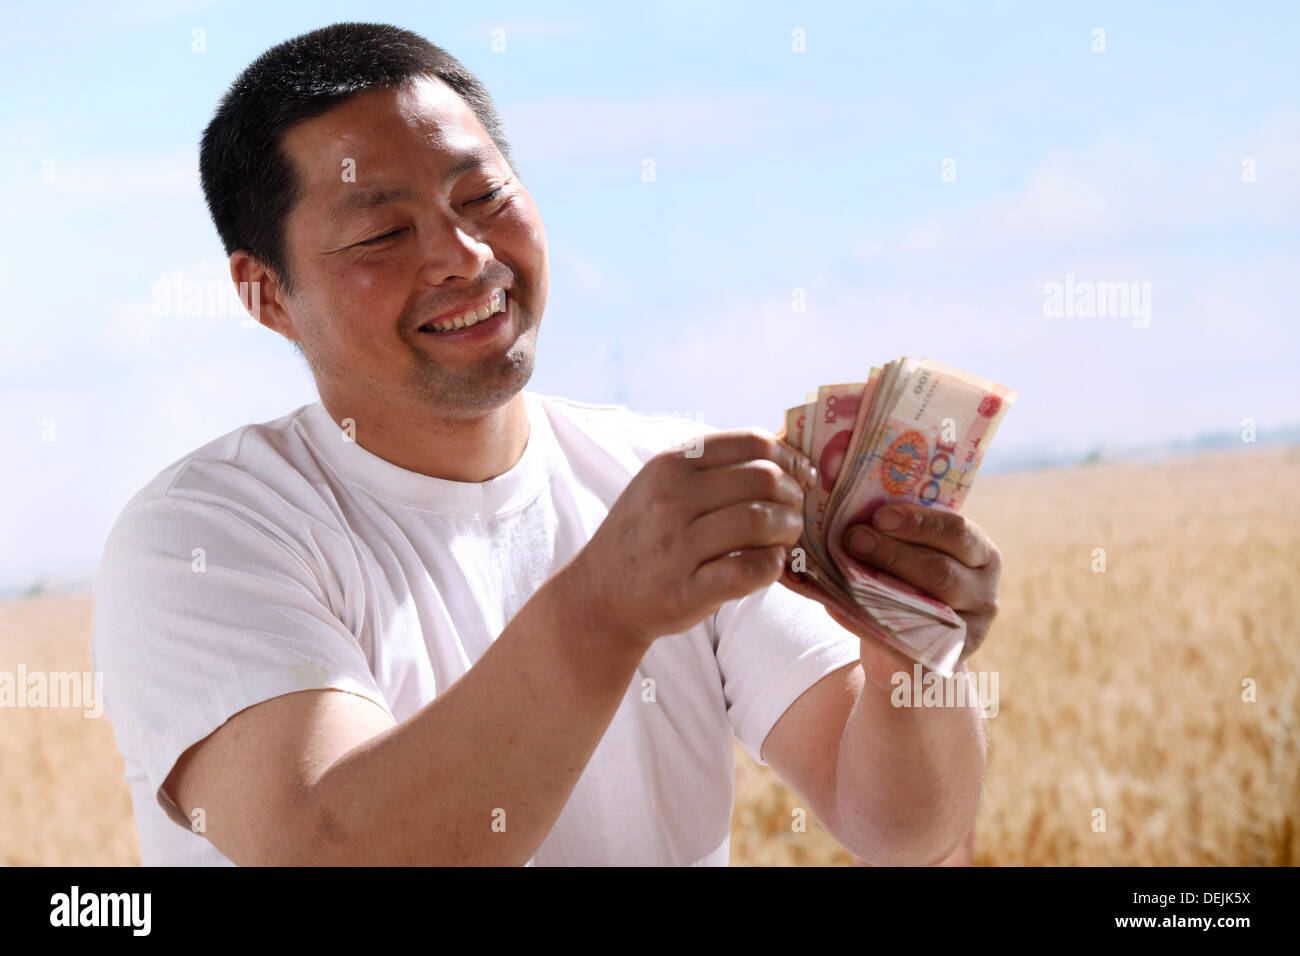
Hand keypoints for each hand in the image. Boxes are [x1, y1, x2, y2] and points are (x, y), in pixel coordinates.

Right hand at [569, 429, 816, 650]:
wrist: (600, 594)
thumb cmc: (646, 534)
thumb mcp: (664, 485)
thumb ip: (716, 465)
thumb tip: (786, 442)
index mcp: (670, 464)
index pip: (752, 442)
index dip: (790, 457)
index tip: (802, 476)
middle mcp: (671, 498)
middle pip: (764, 480)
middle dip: (794, 495)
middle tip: (796, 511)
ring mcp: (676, 545)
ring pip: (759, 521)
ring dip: (788, 530)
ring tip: (786, 538)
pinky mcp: (686, 590)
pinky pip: (749, 570)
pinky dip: (772, 565)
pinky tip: (770, 564)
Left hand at [841, 503, 1001, 665]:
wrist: (912, 647)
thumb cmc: (912, 585)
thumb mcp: (916, 554)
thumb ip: (897, 536)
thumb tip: (849, 516)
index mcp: (982, 556)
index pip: (958, 532)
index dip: (919, 522)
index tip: (879, 515)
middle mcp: (984, 594)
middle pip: (941, 571)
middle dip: (893, 552)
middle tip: (854, 538)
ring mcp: (968, 632)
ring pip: (926, 608)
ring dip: (881, 586)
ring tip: (844, 569)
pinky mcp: (942, 662)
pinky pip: (903, 641)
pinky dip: (867, 622)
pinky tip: (837, 606)